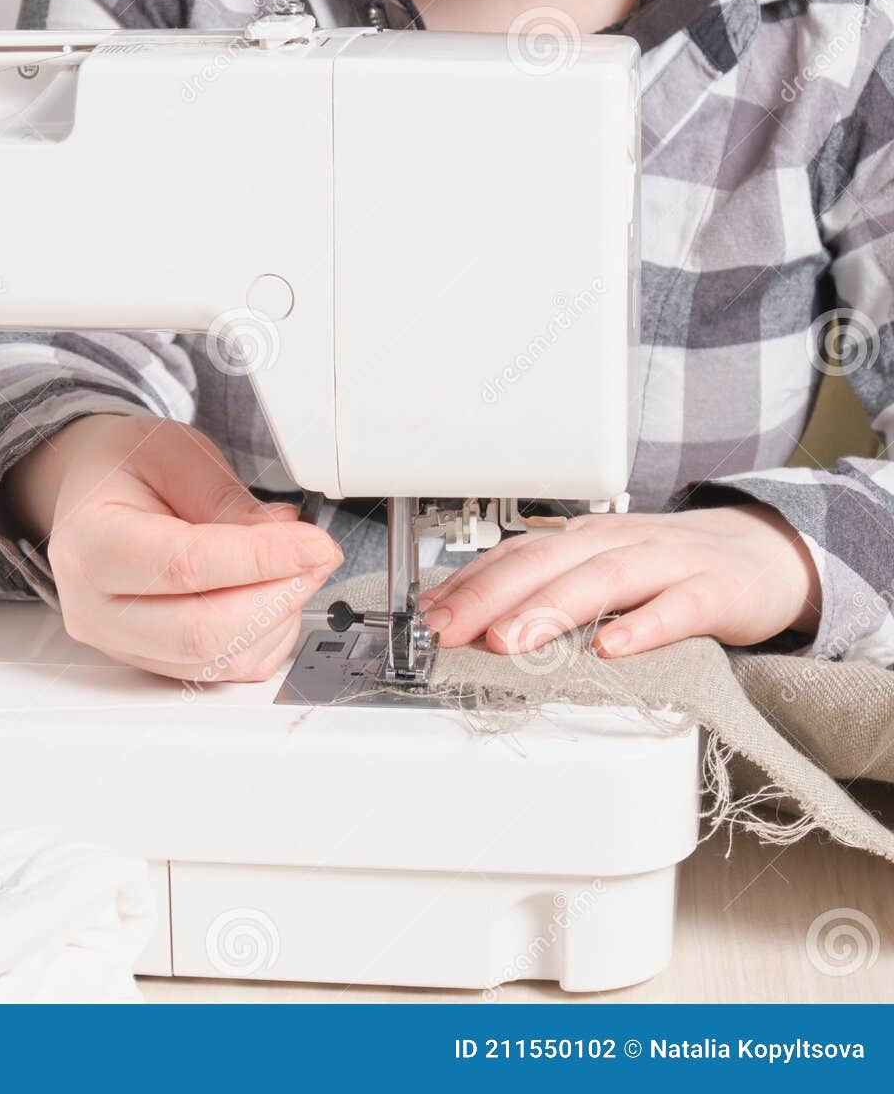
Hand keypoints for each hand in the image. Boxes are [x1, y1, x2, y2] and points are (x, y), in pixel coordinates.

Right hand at [0, 414, 342, 680]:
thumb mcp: (173, 453)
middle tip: (317, 557)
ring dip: (275, 620)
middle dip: (276, 596)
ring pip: (215, 659)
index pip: (183, 565)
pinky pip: (220, 671)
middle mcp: (94, 607)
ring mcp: (119, 643)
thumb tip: (285, 537)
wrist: (89, 496)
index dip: (261, 559)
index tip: (314, 544)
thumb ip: (224, 497)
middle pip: (200, 631)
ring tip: (296, 570)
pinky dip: (263, 640)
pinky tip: (274, 598)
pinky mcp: (149, 661)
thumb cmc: (122, 469)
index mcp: (89, 544)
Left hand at [416, 505, 821, 658]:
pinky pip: (677, 606)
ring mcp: (667, 562)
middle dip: (490, 596)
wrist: (760, 555)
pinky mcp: (714, 590)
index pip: (512, 556)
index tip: (426, 619)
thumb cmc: (664, 570)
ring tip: (510, 640)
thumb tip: (465, 622)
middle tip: (450, 631)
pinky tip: (611, 648)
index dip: (468, 585)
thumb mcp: (596, 570)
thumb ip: (539, 591)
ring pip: (602, 578)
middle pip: (545, 562)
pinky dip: (643, 626)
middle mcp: (616, 542)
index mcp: (580, 539)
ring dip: (550, 608)